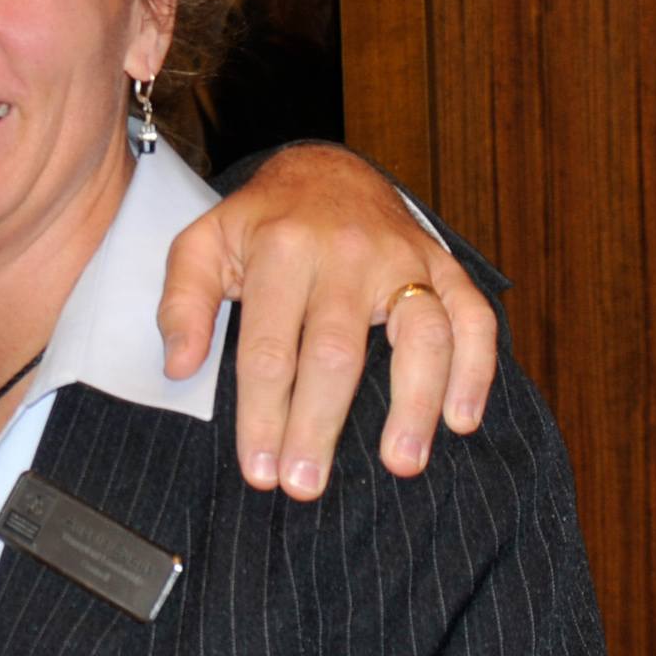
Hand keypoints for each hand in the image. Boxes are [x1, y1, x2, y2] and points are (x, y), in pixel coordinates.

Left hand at [159, 143, 496, 497]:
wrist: (326, 171)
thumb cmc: (260, 222)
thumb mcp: (203, 244)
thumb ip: (182, 301)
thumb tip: (179, 365)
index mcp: (281, 248)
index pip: (269, 346)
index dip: (261, 412)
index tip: (259, 467)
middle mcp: (346, 252)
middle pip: (336, 351)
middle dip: (319, 424)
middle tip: (306, 484)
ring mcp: (403, 257)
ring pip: (420, 333)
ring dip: (414, 404)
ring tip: (400, 463)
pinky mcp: (444, 264)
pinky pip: (474, 316)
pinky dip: (476, 369)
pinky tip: (461, 419)